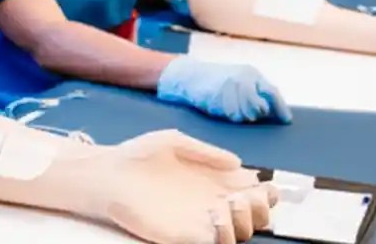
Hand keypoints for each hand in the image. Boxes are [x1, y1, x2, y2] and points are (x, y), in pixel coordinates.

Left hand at [89, 129, 277, 242]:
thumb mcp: (176, 142)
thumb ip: (207, 153)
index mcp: (213, 182)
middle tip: (251, 196)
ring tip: (232, 203)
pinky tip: (217, 217)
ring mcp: (199, 222)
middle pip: (253, 219)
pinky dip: (224, 235)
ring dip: (246, 222)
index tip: (267, 186)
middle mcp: (211, 204)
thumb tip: (240, 164)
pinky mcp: (183, 236)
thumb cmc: (138, 155)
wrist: (109, 173)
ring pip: (239, 235)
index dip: (266, 194)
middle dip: (261, 209)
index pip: (252, 194)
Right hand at [157, 56, 291, 123]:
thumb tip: (273, 111)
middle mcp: (244, 79)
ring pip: (247, 115)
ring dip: (241, 117)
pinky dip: (227, 116)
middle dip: (256, 114)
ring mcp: (232, 88)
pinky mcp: (220, 97)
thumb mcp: (237, 78)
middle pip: (261, 107)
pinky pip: (232, 116)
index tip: (287, 121)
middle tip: (243, 112)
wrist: (186, 74)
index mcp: (251, 73)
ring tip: (227, 108)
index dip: (280, 109)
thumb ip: (254, 91)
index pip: (272, 93)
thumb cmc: (213, 79)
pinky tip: (218, 108)